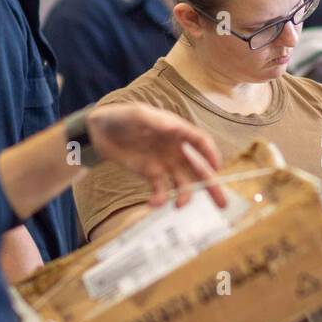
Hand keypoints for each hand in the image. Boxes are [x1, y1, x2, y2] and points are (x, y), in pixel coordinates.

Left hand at [85, 104, 226, 207]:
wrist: (99, 131)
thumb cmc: (121, 116)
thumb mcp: (137, 114)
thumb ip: (155, 120)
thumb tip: (175, 128)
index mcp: (177, 130)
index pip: (200, 142)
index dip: (211, 154)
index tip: (216, 168)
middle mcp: (176, 148)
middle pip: (199, 168)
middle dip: (211, 186)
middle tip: (223, 204)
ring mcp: (165, 163)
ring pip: (183, 183)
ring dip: (184, 195)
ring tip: (179, 206)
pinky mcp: (151, 174)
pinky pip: (161, 189)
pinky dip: (160, 198)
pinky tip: (153, 203)